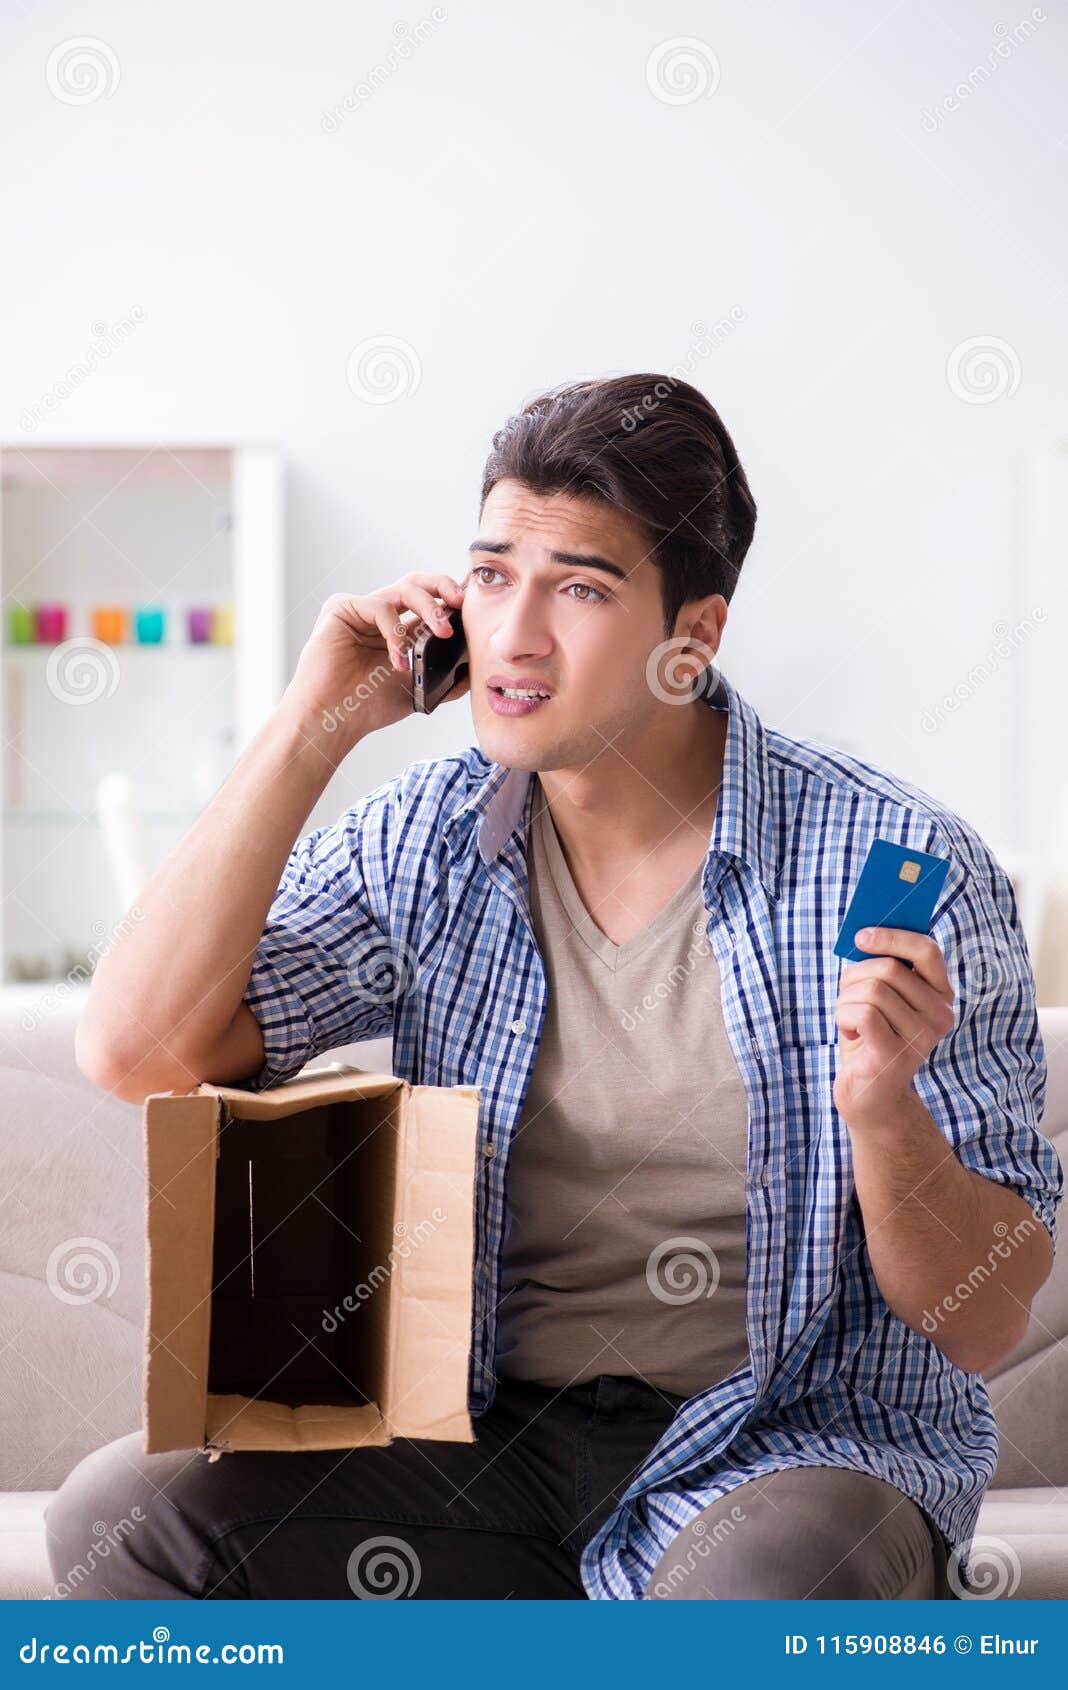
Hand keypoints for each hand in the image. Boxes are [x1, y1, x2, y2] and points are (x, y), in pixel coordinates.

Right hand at [282, 572, 469, 746]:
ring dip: (430, 608)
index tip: (476, 601)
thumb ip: (448, 675)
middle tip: (463, 601)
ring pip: (404, 588)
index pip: (429, 601)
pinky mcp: (341, 607)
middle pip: (418, 582)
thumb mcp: (421, 689)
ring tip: (443, 632)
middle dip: (445, 586)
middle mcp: (380, 613)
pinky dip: (395, 633)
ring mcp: (360, 608)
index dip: (452, 597)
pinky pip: (380, 607)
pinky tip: (398, 661)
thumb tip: (478, 665)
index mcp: (398, 628)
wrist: (334, 718)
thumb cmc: (369, 706)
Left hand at [832, 927, 955, 1129]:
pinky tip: (851, 1035)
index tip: (861, 935)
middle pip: (889, 969)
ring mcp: (920, 1037)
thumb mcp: (879, 996)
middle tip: (848, 998)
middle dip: (855, 977)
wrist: (868, 1093)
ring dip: (846, 1002)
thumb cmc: (869, 1037)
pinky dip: (844, 1018)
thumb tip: (864, 931)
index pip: (927, 951)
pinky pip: (862, 1014)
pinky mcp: (895, 1054)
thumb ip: (880, 965)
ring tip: (851, 1023)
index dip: (892, 937)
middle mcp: (939, 1016)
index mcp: (941, 996)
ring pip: (872, 990)